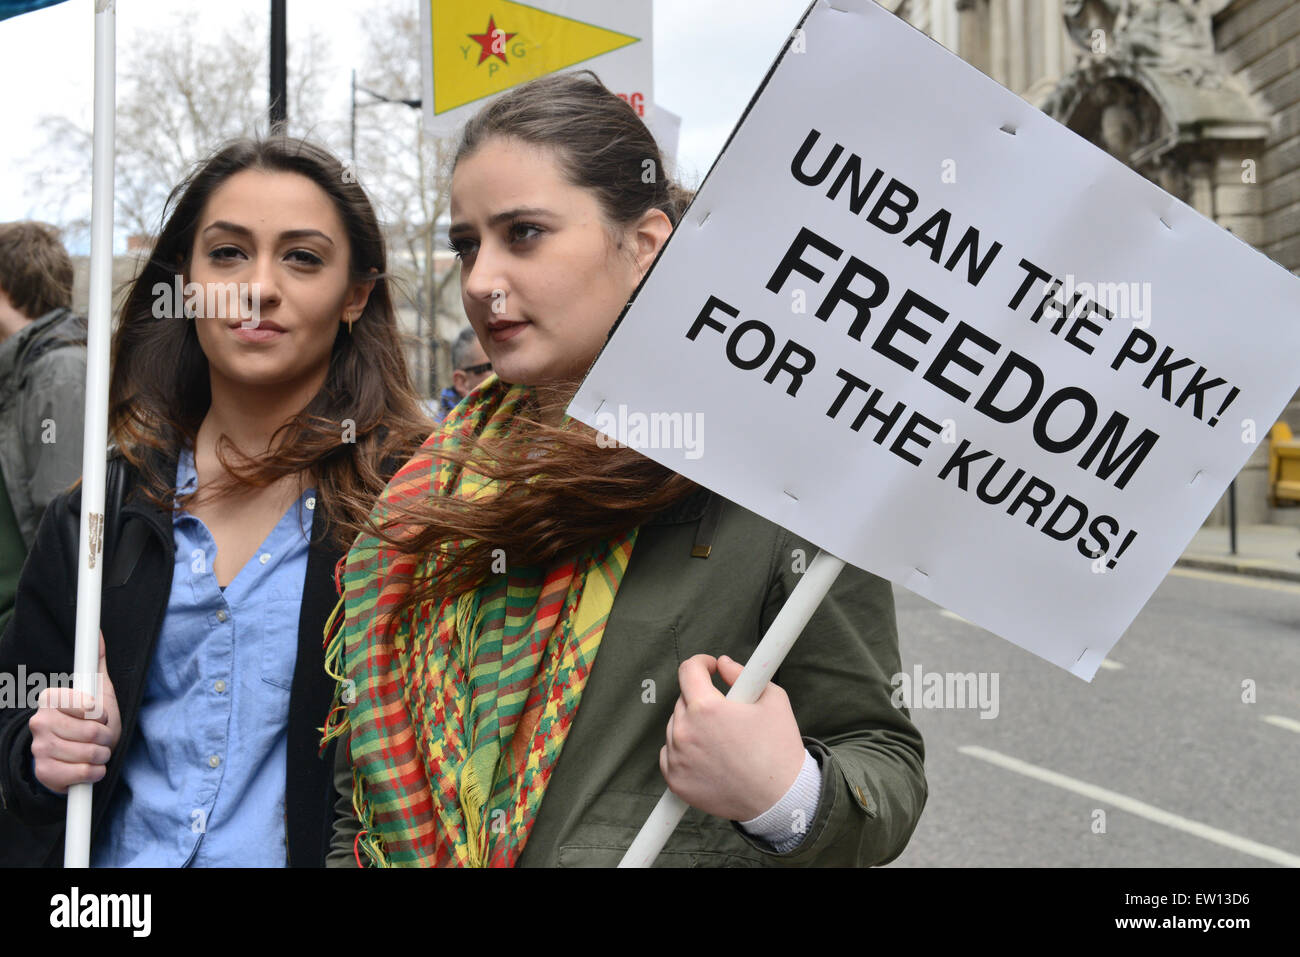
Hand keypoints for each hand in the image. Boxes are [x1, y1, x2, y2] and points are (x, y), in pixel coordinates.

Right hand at [29, 632, 121, 793]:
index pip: (88, 705)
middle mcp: (39, 722)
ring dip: (102, 755)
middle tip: (101, 737)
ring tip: (96, 751)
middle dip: (106, 737)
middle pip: (92, 732)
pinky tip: (90, 767)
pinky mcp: (44, 772)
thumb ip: (96, 662)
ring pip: (89, 753)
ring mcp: (39, 749)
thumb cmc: (91, 722)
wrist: (76, 756)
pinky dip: (95, 772)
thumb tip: (99, 634)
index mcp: (50, 698)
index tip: (98, 716)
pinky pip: (82, 774)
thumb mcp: (98, 690)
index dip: (101, 714)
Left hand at [659, 653, 805, 821]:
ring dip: (693, 725)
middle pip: (683, 700)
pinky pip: (670, 753)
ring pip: (675, 726)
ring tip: (721, 739)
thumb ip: (744, 673)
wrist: (778, 799)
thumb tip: (724, 665)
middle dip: (703, 699)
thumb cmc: (778, 750)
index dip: (701, 663)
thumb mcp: (772, 699)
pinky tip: (708, 756)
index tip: (710, 669)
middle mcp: (685, 731)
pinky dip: (684, 751)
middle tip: (727, 713)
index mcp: (706, 708)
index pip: (688, 670)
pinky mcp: (675, 780)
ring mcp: (677, 758)